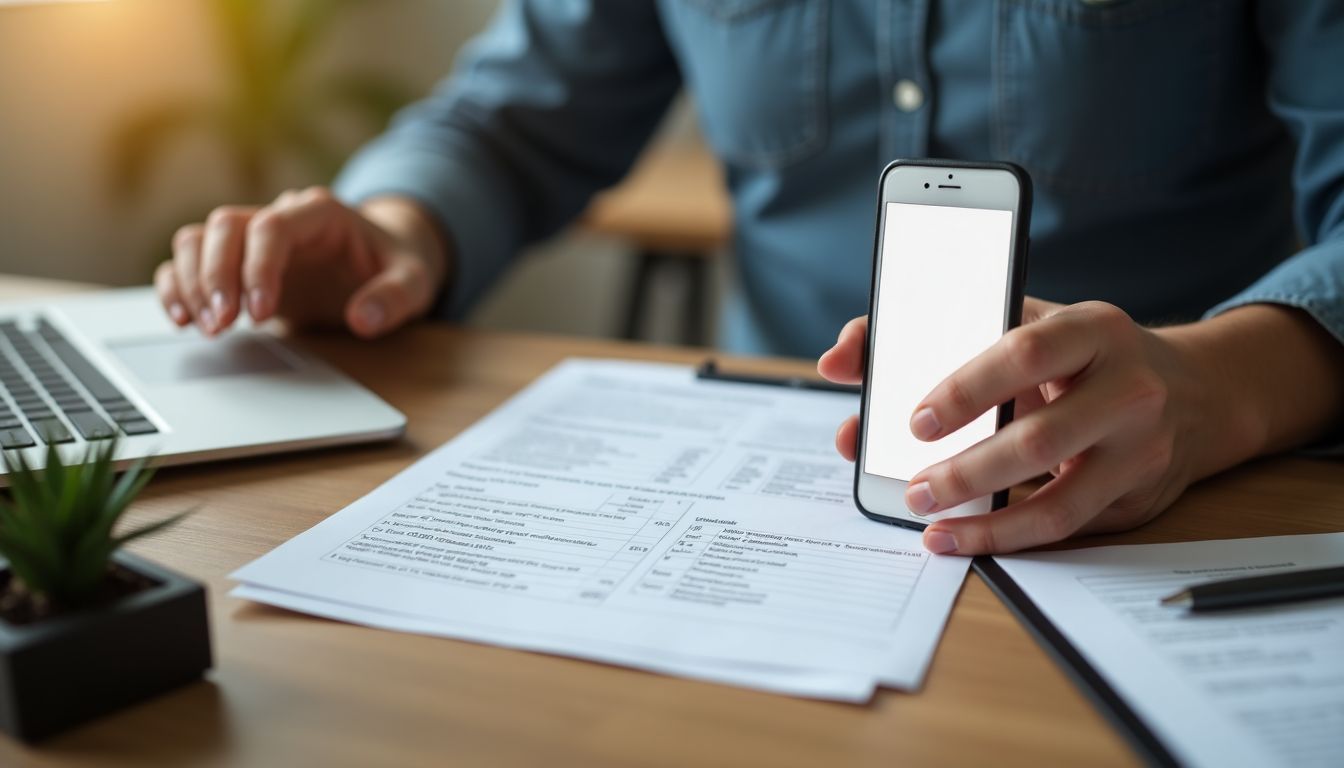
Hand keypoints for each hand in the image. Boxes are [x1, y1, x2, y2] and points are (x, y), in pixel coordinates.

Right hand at [155, 188, 448, 337]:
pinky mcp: (239, 263)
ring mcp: (254, 239)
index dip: (259, 267)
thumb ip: (395, 297)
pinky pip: (192, 261)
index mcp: (319, 212)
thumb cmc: (397, 265)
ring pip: (199, 239)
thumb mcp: (415, 280)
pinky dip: (179, 286)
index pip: (273, 226)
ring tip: (204, 328)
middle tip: (221, 326)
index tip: (260, 314)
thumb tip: (363, 319)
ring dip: (192, 282)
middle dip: (216, 277)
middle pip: (224, 227)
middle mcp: (279, 217)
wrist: (386, 260)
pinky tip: (183, 320)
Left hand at [819, 298, 1210, 554]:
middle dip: (964, 471)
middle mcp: (1129, 386)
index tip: (913, 420)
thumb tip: (836, 361)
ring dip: (984, 518)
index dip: (965, 389)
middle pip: (1038, 438)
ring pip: (1057, 496)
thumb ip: (924, 332)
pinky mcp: (1138, 495)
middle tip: (912, 487)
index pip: (1024, 352)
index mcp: (1092, 327)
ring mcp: (1141, 446)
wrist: (1193, 390)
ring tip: (928, 521)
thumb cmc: (1078, 354)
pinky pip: (1068, 526)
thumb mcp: (1022, 322)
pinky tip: (963, 538)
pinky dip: (1008, 538)